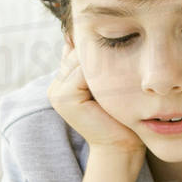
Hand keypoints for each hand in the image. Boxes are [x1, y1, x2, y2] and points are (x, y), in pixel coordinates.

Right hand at [47, 37, 144, 155]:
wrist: (123, 146)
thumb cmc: (124, 116)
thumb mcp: (113, 84)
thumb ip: (103, 65)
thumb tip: (105, 35)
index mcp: (65, 80)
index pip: (77, 49)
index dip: (96, 45)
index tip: (117, 41)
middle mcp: (57, 84)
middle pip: (78, 51)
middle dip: (99, 50)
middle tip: (124, 51)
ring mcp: (57, 91)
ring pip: (80, 58)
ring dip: (101, 60)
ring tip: (122, 65)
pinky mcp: (63, 97)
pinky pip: (82, 71)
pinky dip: (99, 72)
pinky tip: (117, 77)